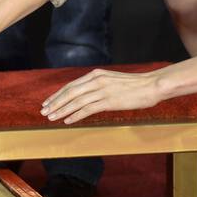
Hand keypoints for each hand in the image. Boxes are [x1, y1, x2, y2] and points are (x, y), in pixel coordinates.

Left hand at [42, 68, 165, 123]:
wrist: (152, 85)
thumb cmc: (134, 85)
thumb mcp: (112, 80)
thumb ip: (98, 85)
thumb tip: (86, 96)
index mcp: (95, 74)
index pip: (71, 86)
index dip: (58, 95)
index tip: (48, 102)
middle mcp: (96, 80)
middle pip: (69, 93)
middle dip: (55, 103)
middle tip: (44, 112)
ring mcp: (102, 90)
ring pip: (76, 101)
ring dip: (62, 110)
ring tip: (51, 118)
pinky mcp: (109, 101)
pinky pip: (87, 109)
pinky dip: (75, 115)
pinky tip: (68, 121)